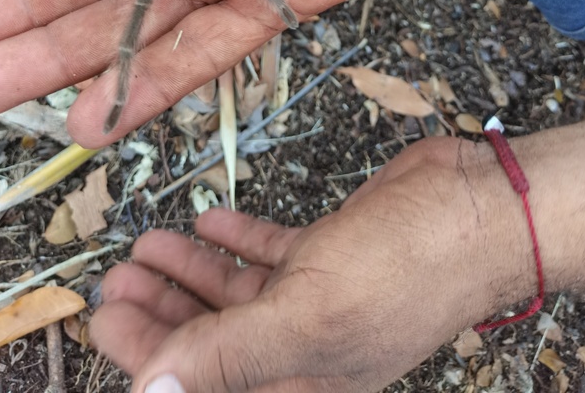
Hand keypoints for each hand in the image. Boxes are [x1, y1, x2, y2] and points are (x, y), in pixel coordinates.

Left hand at [91, 137, 527, 392]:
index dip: (147, 350)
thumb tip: (154, 392)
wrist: (480, 210)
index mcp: (298, 379)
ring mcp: (318, 296)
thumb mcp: (309, 317)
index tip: (104, 310)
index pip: (203, 378)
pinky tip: (209, 219)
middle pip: (212, 337)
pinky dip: (236, 239)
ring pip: (235, 294)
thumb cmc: (404, 269)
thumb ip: (230, 355)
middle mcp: (304, 346)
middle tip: (119, 271)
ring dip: (190, 269)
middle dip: (161, 308)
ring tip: (149, 239)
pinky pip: (269, 254)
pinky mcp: (331, 252)